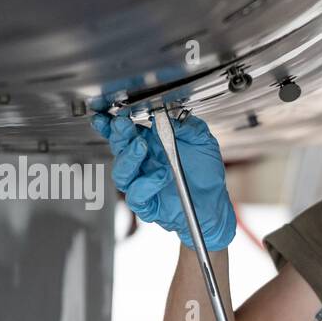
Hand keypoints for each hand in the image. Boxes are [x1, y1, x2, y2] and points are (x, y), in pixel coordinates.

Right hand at [90, 106, 235, 249]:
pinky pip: (136, 196)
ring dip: (129, 158)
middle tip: (123, 125)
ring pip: (122, 173)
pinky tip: (161, 176)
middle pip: (119, 149)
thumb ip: (189, 126)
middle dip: (119, 135)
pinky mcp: (148, 205)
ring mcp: (143, 184)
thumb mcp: (203, 142)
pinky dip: (145, 184)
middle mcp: (143, 164)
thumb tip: (170, 116)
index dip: (111, 125)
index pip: (125, 133)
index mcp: (151, 145)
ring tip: (142, 147)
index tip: (106, 115)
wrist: (215, 203)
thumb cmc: (206, 173)